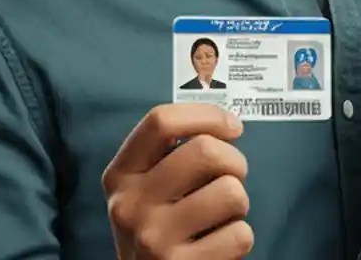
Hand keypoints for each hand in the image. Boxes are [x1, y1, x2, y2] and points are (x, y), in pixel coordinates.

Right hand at [102, 103, 253, 259]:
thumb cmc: (157, 227)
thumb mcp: (145, 189)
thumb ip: (171, 155)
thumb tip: (224, 123)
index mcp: (120, 175)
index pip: (161, 121)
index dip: (207, 116)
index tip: (232, 127)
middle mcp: (131, 204)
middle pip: (205, 151)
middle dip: (234, 161)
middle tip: (232, 177)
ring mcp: (154, 238)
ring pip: (230, 192)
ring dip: (238, 203)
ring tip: (221, 216)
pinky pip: (240, 234)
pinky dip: (239, 238)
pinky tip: (218, 244)